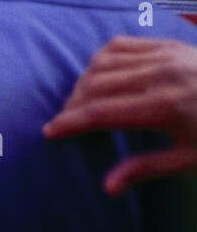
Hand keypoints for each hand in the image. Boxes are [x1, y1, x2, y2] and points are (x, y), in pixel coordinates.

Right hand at [43, 37, 196, 193]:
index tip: (49, 133)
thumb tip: (108, 187)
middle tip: (63, 121)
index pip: (101, 112)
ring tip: (78, 101)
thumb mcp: (192, 161)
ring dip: (83, 81)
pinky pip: (120, 44)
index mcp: (165, 106)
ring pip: (102, 62)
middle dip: (72, 104)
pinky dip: (101, 59)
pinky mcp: (169, 43)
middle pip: (95, 85)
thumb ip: (147, 169)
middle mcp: (161, 75)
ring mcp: (165, 54)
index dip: (70, 123)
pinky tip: (98, 74)